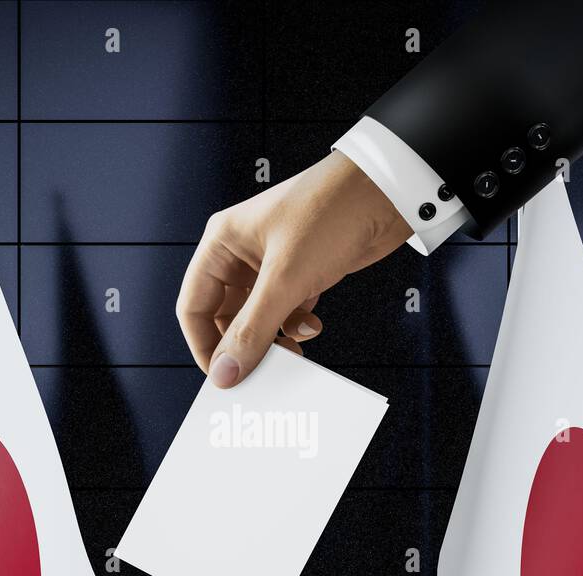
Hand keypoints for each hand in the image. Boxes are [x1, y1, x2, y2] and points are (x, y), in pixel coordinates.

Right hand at [176, 150, 412, 387]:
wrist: (389, 192)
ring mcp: (273, 264)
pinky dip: (296, 326)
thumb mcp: (286, 278)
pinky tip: (313, 326)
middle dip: (244, 345)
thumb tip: (225, 372)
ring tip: (292, 350)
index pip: (193, 306)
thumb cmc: (331, 211)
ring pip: (257, 318)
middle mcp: (242, 253)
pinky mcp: (302, 272)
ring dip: (272, 339)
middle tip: (261, 371)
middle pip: (224, 317)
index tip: (223, 376)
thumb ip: (252, 330)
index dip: (204, 345)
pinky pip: (285, 312)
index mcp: (222, 243)